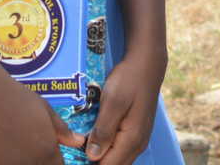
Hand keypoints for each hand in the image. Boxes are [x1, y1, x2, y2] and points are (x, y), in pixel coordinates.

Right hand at [0, 73, 85, 164]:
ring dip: (16, 162)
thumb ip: (62, 131)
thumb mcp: (44, 110)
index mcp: (48, 155)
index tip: (43, 153)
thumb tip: (78, 141)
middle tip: (24, 147)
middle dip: (35, 162)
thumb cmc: (16, 99)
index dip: (52, 161)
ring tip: (8, 148)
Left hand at [85, 48, 166, 163]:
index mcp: (132, 140)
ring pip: (116, 159)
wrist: (146, 64)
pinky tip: (92, 137)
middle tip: (75, 148)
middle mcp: (137, 145)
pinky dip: (106, 148)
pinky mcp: (135, 133)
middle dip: (94, 161)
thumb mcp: (113, 101)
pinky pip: (119, 149)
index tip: (73, 155)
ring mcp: (138, 140)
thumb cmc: (129, 80)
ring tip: (81, 143)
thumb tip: (93, 157)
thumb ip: (104, 130)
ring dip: (99, 156)